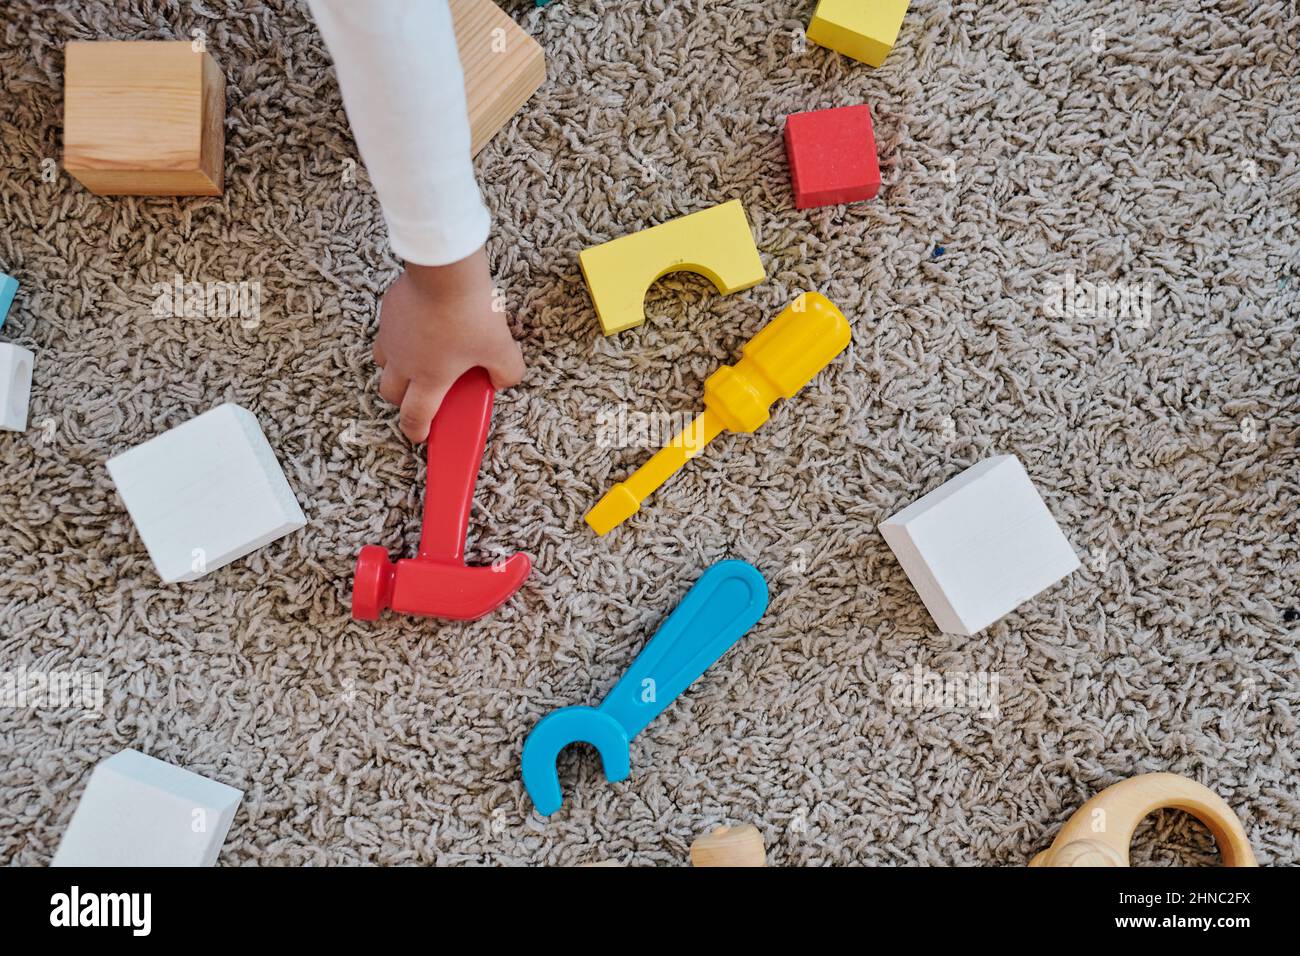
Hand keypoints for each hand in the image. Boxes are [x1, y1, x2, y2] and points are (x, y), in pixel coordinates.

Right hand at [374, 247, 525, 441]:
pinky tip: (420, 327)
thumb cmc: (471, 311)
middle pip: (390, 393)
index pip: (415, 415)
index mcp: (429, 378)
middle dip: (402, 401)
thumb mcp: (502, 347)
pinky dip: (399, 338)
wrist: (445, 270)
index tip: (420, 435)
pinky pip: (388, 333)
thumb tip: (502, 381)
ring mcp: (391, 336)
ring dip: (395, 369)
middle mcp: (403, 361)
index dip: (416, 430)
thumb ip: (507, 372)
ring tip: (417, 361)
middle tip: (419, 397)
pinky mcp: (388, 311)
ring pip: (383, 363)